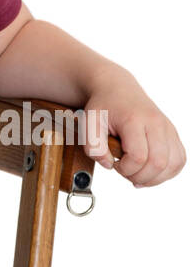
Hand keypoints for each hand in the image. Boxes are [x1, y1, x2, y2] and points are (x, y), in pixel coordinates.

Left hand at [83, 71, 185, 187]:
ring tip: (137, 172)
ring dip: (154, 178)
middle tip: (125, 170)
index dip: (126, 169)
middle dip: (140, 176)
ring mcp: (167, 128)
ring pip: (172, 165)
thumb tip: (108, 165)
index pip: (139, 157)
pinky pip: (179, 161)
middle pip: (159, 163)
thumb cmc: (104, 106)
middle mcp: (156, 123)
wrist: (117, 88)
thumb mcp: (88, 122)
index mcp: (134, 119)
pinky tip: (150, 170)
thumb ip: (93, 146)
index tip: (114, 164)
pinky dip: (167, 172)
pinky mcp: (173, 134)